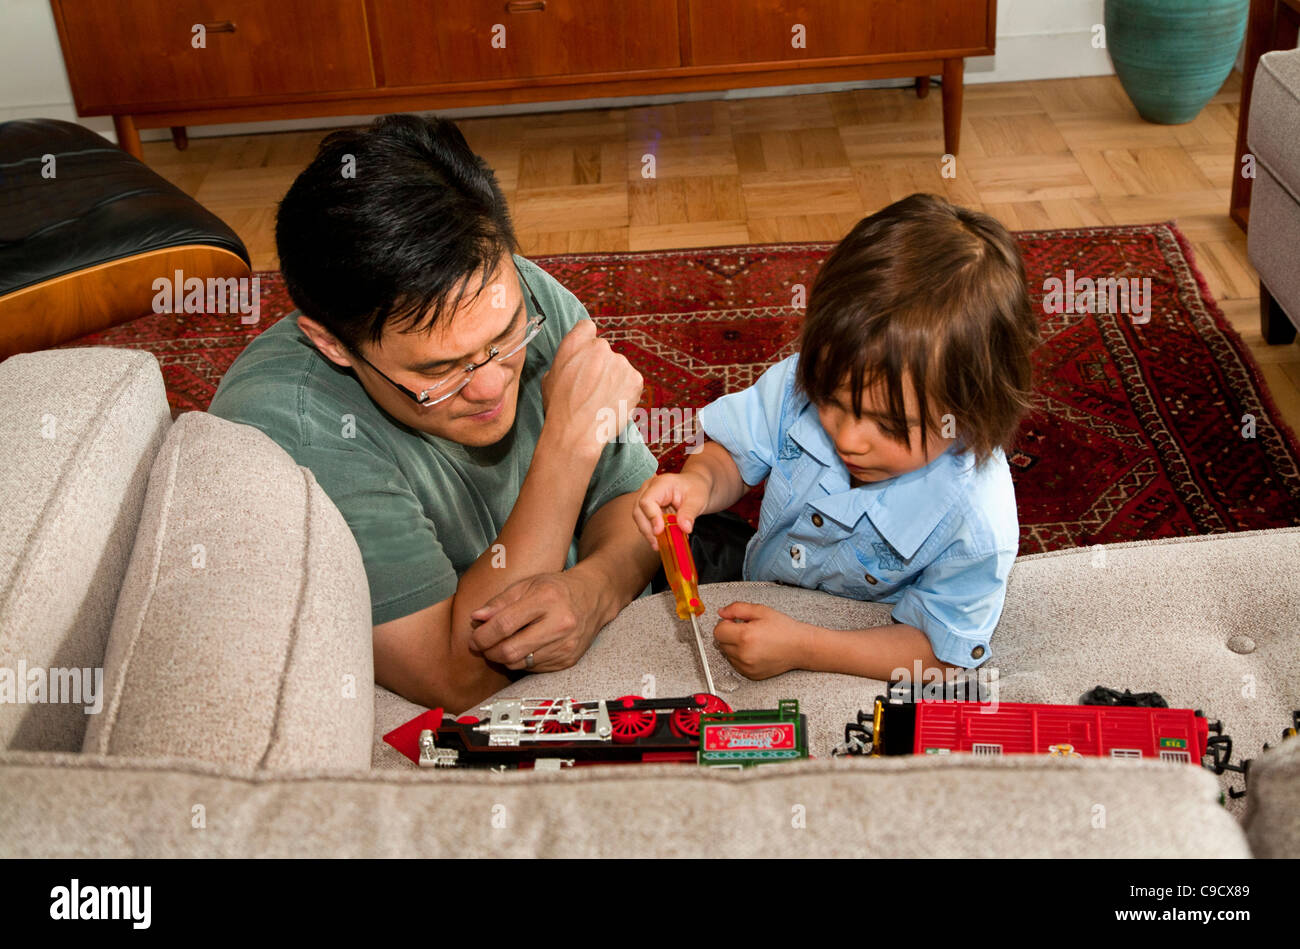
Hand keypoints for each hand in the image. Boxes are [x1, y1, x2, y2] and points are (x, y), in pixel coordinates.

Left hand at [467, 571, 597, 672]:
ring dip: (503, 657)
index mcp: (546, 599)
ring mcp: (565, 645)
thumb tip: (477, 618)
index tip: (473, 638)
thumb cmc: (556, 588)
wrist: (593, 598)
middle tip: (483, 645)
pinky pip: (532, 668)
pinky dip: (521, 660)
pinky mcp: (568, 660)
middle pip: (510, 650)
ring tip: (502, 644)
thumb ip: (500, 602)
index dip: (483, 635)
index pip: (505, 624)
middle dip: (489, 651)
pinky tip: (524, 647)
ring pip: (519, 663)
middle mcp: (559, 624)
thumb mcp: (527, 584)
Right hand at [541, 319, 643, 457]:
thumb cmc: (559, 408)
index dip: (587, 342)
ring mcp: (620, 362)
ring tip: (602, 401)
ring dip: (614, 379)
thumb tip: (574, 363)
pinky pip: (632, 381)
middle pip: (604, 350)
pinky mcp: (635, 378)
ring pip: (619, 367)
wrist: (576, 433)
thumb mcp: (550, 377)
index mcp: (575, 342)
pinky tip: (613, 404)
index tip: (586, 357)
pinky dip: (626, 391)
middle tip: (593, 387)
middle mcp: (600, 347)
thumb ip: (566, 362)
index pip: (587, 327)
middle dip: (601, 365)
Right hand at [632, 471, 711, 549]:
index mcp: (660, 484)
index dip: (652, 517)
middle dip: (648, 530)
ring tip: (663, 544)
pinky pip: (646, 524)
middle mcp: (648, 490)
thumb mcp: (697, 499)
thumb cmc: (696, 488)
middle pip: (639, 512)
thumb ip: (689, 513)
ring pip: (640, 520)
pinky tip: (664, 540)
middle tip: (658, 544)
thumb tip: (684, 528)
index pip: (647, 501)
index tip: (659, 531)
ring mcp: (646, 499)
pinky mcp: (648, 510)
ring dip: (650, 534)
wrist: (696, 486)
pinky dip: (654, 534)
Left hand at [712, 602, 812, 679]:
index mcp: (745, 636)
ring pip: (727, 654)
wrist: (800, 647)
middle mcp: (744, 654)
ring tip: (752, 640)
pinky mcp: (750, 674)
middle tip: (746, 629)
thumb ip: (737, 608)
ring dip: (734, 646)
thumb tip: (722, 612)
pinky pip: (735, 664)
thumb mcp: (761, 611)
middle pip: (721, 643)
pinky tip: (754, 650)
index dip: (725, 624)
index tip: (734, 622)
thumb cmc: (784, 629)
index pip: (718, 631)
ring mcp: (747, 666)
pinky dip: (740, 657)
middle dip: (730, 634)